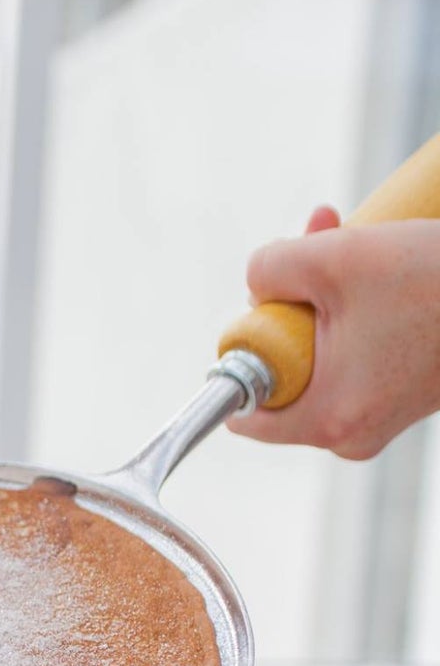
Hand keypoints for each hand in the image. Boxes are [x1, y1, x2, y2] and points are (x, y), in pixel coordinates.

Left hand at [228, 209, 439, 459]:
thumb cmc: (435, 280)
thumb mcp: (332, 258)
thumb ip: (268, 269)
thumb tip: (255, 285)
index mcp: (329, 419)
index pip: (244, 410)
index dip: (246, 346)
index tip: (267, 302)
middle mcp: (351, 433)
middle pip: (285, 369)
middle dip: (291, 300)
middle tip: (315, 240)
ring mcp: (379, 418)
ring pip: (320, 352)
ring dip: (322, 292)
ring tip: (341, 232)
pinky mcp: (400, 396)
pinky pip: (353, 353)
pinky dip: (353, 307)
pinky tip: (371, 261)